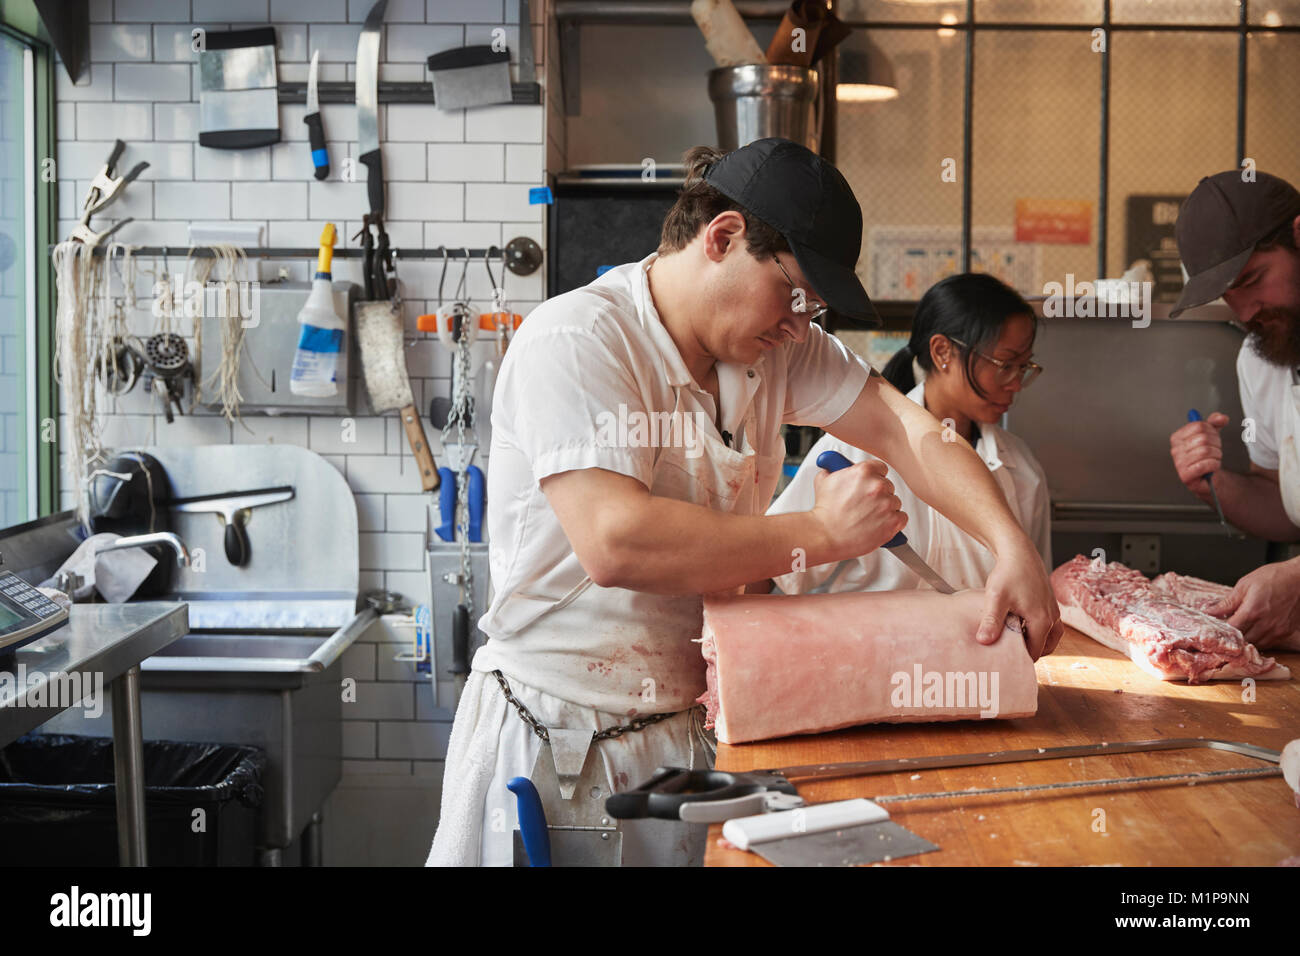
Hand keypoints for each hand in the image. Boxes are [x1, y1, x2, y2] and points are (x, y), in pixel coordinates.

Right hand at [810, 460, 905, 559]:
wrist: (825, 536)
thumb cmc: (824, 513)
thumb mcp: (823, 482)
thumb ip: (833, 469)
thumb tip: (834, 466)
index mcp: (863, 472)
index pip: (880, 468)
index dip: (874, 477)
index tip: (869, 485)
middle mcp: (878, 486)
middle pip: (888, 486)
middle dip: (879, 494)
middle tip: (865, 504)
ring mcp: (887, 504)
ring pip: (895, 502)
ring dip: (886, 508)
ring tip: (869, 517)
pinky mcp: (893, 522)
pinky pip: (902, 517)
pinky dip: (894, 521)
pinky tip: (880, 524)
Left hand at [978, 538, 1061, 659]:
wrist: (1019, 552)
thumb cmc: (1008, 574)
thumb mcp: (996, 598)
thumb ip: (991, 621)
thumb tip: (984, 642)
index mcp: (1042, 621)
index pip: (1034, 652)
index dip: (1020, 660)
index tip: (1005, 663)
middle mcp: (1053, 618)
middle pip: (1044, 647)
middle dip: (1029, 653)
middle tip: (1008, 656)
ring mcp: (1053, 611)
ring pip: (1049, 638)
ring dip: (1035, 642)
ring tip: (1014, 642)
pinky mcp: (1050, 603)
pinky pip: (1049, 626)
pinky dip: (1038, 631)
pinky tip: (1019, 627)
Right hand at [1170, 412, 1227, 498]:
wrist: (1207, 477)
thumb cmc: (1207, 457)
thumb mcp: (1211, 435)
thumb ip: (1215, 423)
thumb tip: (1221, 417)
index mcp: (1178, 437)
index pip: (1199, 426)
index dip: (1212, 431)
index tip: (1212, 437)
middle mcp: (1175, 449)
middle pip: (1203, 438)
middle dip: (1216, 444)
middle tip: (1215, 450)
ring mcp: (1178, 463)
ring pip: (1205, 451)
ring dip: (1216, 456)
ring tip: (1213, 459)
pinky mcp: (1185, 475)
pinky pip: (1205, 465)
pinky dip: (1214, 465)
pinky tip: (1212, 467)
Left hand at [1206, 558, 1299, 648]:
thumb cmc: (1274, 577)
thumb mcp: (1245, 585)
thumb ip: (1227, 602)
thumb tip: (1210, 611)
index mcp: (1253, 611)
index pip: (1230, 630)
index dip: (1220, 629)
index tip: (1214, 626)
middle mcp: (1266, 624)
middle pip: (1242, 640)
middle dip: (1232, 636)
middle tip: (1225, 629)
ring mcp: (1277, 630)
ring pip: (1255, 644)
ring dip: (1245, 640)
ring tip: (1239, 630)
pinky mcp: (1286, 632)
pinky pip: (1268, 644)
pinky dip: (1258, 640)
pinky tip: (1253, 631)